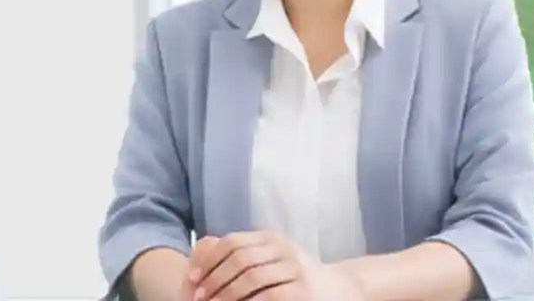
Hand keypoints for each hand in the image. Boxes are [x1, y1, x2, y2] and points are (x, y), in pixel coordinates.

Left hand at [182, 230, 364, 300]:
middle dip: (214, 280)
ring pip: (251, 278)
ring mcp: (295, 268)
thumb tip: (204, 253)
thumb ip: (247, 256)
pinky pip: (268, 296)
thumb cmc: (298, 278)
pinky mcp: (302, 291)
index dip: (208, 261)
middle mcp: (283, 248)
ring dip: (226, 294)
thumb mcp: (274, 259)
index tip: (191, 279)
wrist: (342, 289)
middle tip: (198, 297)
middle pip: (238, 259)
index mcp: (272, 238)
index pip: (232, 243)